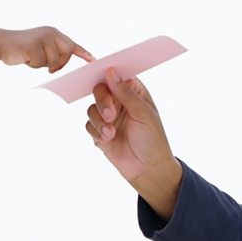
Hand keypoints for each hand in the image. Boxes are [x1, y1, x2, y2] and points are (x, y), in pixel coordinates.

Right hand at [0, 26, 92, 72]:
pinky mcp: (32, 45)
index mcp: (54, 33)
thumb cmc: (25, 48)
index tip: (94, 61)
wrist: (3, 43)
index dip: (84, 53)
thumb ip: (54, 51)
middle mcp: (50, 33)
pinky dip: (33, 65)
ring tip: (32, 58)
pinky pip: (40, 63)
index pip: (72, 45)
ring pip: (52, 61)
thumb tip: (63, 63)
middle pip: (66, 53)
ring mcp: (41, 38)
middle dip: (59, 63)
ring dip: (42, 64)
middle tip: (50, 68)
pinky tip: (26, 58)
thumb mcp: (42, 46)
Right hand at [86, 68, 181, 219]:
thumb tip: (110, 72)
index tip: (98, 70)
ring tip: (111, 133)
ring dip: (99, 121)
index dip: (107, 73)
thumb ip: (126, 93)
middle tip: (110, 115)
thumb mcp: (143, 113)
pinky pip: (89, 125)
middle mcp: (119, 101)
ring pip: (91, 108)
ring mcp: (108, 116)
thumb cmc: (152, 139)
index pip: (116, 76)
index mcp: (133, 92)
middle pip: (99, 90)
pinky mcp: (100, 132)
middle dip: (102, 101)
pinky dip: (96, 132)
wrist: (148, 169)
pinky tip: (107, 140)